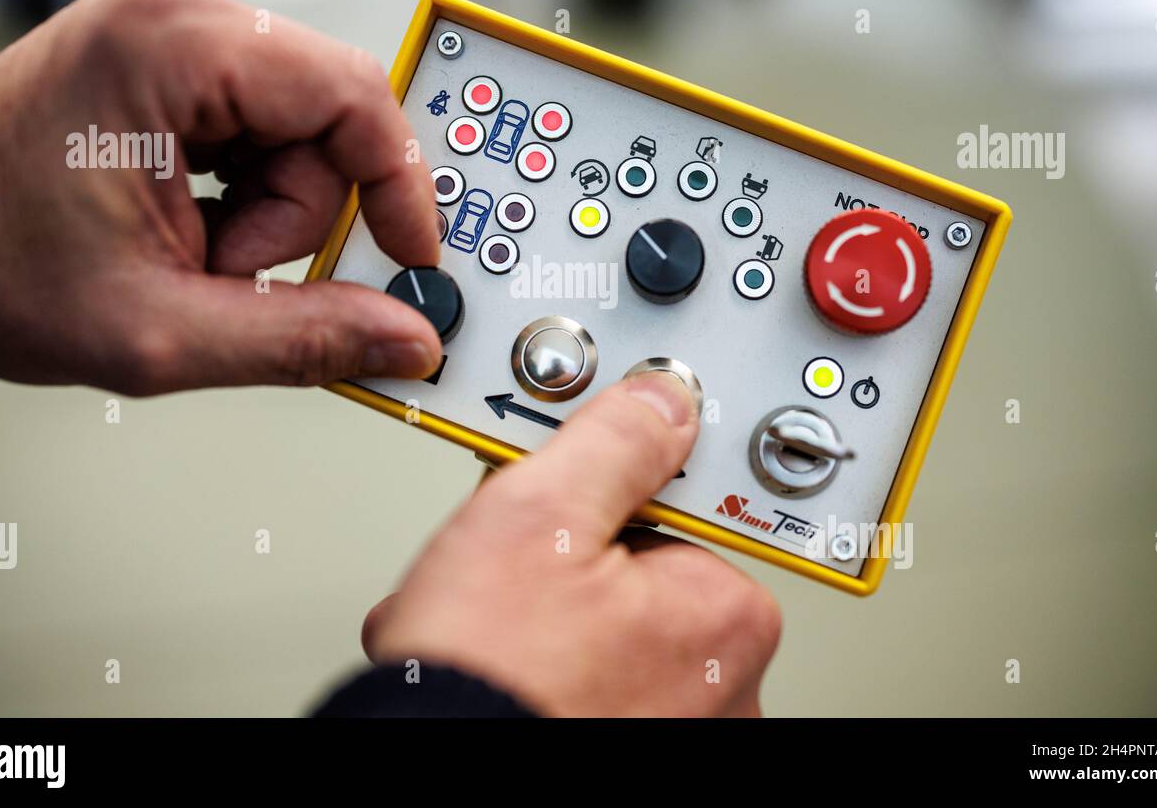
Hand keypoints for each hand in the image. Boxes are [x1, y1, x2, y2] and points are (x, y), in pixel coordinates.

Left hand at [0, 0, 441, 394]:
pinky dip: (254, 195)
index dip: (401, 187)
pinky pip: (274, 132)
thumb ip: (298, 339)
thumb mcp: (156, 331)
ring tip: (193, 251)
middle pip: (334, 120)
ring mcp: (181, 33)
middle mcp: (183, 14)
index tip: (411, 259)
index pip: (353, 95)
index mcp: (173, 45)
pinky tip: (196, 224)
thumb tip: (405, 339)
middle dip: (301, 218)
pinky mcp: (181, 60)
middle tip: (225, 267)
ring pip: (309, 135)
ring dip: (272, 215)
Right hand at [361, 372, 781, 716]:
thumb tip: (664, 400)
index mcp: (726, 614)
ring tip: (481, 622)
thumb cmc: (487, 675)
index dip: (591, 491)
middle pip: (630, 572)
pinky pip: (586, 682)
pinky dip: (539, 665)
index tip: (548, 503)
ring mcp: (679, 728)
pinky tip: (490, 663)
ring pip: (600, 629)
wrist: (431, 757)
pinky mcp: (627, 747)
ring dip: (538, 613)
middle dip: (556, 559)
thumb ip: (615, 439)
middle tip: (502, 571)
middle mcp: (726, 685)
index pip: (670, 507)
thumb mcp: (540, 511)